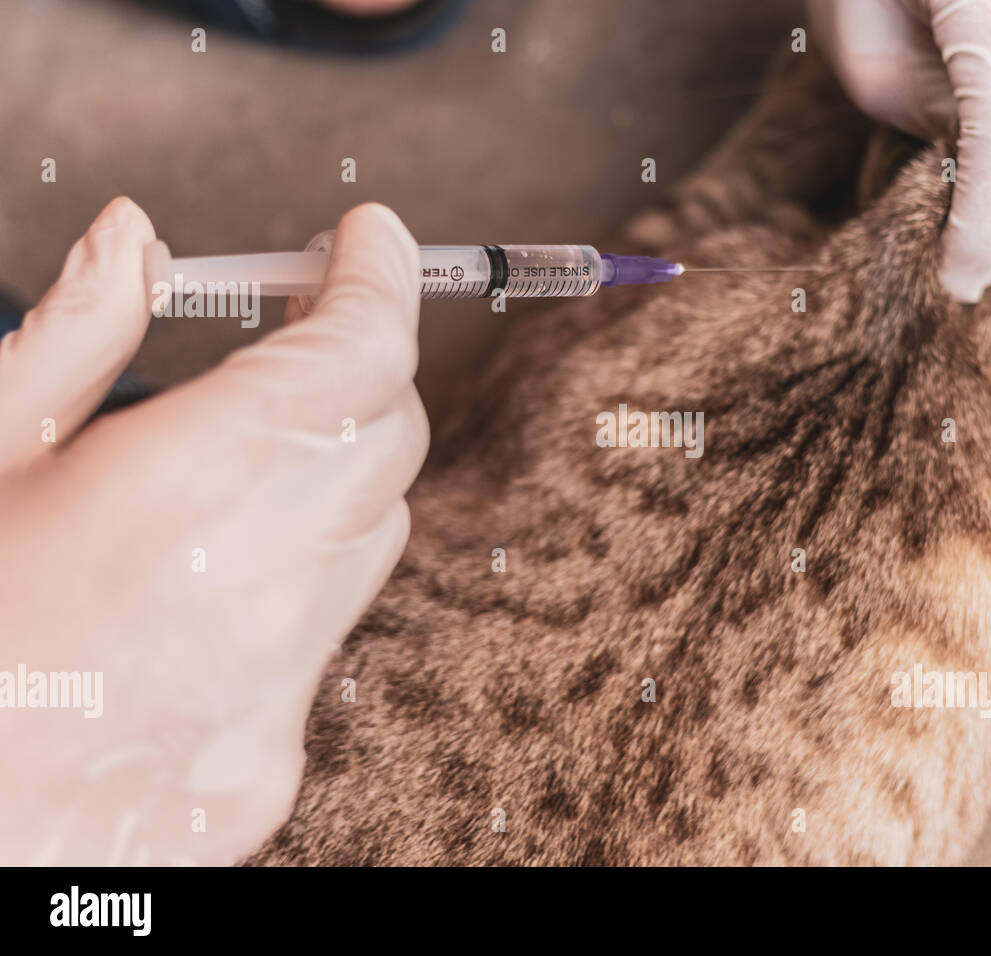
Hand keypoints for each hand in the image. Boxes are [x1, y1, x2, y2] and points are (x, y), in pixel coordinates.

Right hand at [0, 198, 428, 863]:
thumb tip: (133, 240)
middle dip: (361, 367)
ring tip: (244, 450)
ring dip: (337, 470)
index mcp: (185, 496)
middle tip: (303, 322)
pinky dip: (298, 578)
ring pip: (373, 538)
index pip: (360, 356)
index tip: (369, 238)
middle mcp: (262, 596)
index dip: (379, 280)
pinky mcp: (270, 762)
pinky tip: (206, 578)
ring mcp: (276, 692)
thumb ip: (71, 340)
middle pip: (389, 440)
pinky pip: (326, 637)